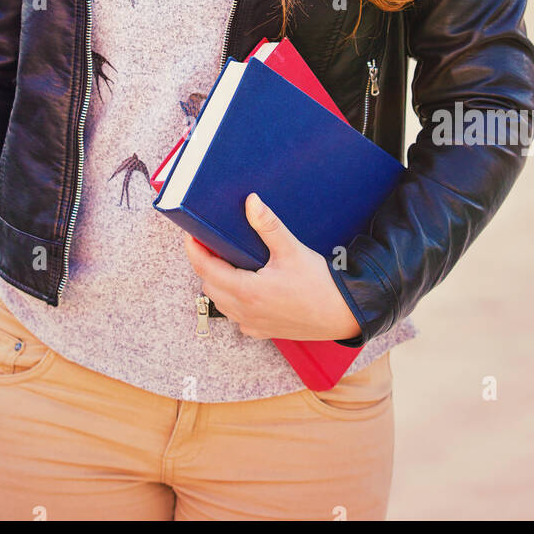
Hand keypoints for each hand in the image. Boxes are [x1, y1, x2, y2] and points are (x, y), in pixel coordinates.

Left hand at [183, 193, 362, 341]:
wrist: (342, 314)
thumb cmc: (318, 283)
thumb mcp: (291, 249)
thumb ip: (268, 225)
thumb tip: (250, 202)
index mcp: (247, 291)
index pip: (206, 269)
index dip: (194, 251)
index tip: (191, 236)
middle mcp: (244, 311)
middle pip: (209, 285)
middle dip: (206, 265)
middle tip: (214, 245)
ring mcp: (252, 324)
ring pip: (220, 303)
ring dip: (218, 283)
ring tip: (229, 263)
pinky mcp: (262, 331)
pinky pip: (236, 316)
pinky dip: (234, 301)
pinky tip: (247, 288)